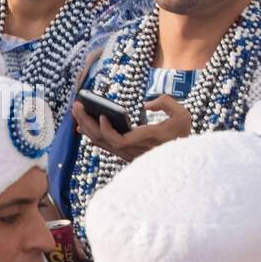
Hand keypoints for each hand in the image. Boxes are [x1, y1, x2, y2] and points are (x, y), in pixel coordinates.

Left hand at [72, 95, 191, 162]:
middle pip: (104, 140)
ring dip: (87, 127)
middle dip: (88, 122)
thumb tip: (146, 104)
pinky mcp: (126, 153)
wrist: (184, 158)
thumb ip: (165, 103)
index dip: (108, 130)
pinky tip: (84, 125)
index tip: (101, 115)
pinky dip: (93, 134)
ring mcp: (129, 153)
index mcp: (149, 139)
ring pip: (102, 144)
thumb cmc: (183, 134)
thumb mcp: (183, 114)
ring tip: (77, 111)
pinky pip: (105, 145)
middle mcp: (135, 149)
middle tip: (76, 105)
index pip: (121, 140)